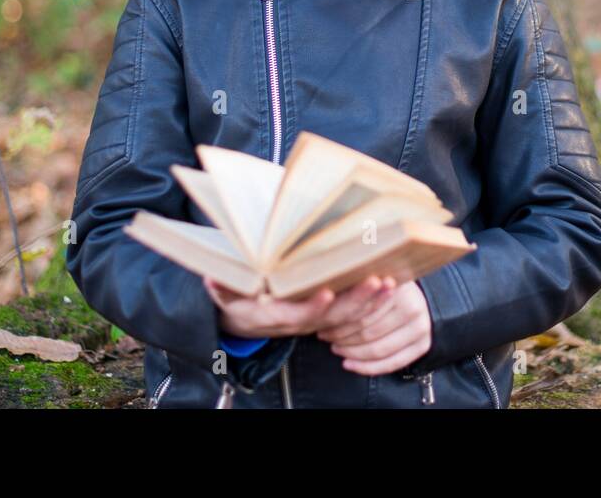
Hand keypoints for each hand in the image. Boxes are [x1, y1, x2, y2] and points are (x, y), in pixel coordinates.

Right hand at [203, 274, 396, 339]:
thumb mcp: (224, 294)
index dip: (314, 307)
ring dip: (371, 303)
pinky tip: (388, 285)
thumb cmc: (237, 300)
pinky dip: (372, 304)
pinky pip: (353, 315)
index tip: (327, 292)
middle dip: (356, 301)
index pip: (298, 315)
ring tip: (389, 283)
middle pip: (332, 317)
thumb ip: (221, 287)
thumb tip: (211, 279)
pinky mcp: (328, 316)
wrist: (244, 320)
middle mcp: (301, 321)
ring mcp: (317, 321)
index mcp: (277, 315)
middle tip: (376, 282)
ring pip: (348, 318)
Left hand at [316, 279, 431, 376]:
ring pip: (378, 349)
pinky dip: (368, 368)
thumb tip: (324, 296)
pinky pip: (392, 363)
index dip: (339, 321)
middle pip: (369, 331)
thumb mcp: (371, 280)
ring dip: (353, 353)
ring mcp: (420, 328)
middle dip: (342, 337)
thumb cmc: (386, 288)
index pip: (362, 312)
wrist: (420, 299)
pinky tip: (350, 365)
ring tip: (337, 349)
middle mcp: (413, 307)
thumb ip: (354, 288)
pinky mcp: (423, 345)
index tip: (322, 323)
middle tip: (325, 337)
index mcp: (398, 288)